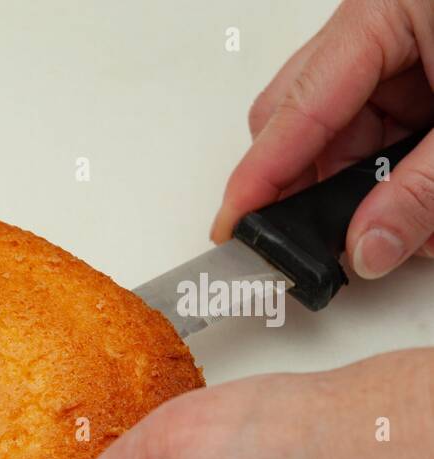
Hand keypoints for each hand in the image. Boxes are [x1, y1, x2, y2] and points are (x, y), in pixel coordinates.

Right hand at [211, 0, 433, 275]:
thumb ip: (424, 189)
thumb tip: (368, 249)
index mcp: (381, 14)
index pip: (297, 109)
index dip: (259, 178)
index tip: (231, 230)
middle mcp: (382, 30)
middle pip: (305, 122)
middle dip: (316, 192)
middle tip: (323, 246)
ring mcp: (405, 51)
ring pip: (349, 137)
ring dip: (372, 192)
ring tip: (415, 226)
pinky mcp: (426, 73)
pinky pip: (389, 134)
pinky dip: (402, 177)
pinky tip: (428, 204)